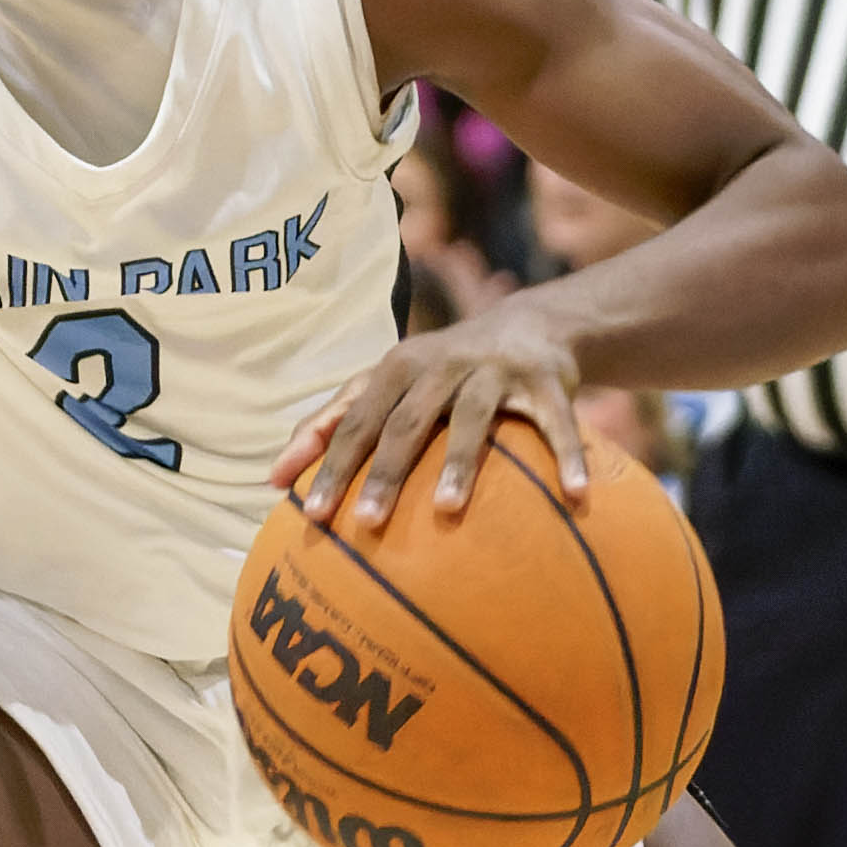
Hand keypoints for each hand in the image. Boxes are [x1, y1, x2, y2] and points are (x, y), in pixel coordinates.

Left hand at [274, 297, 584, 531]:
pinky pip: (556, 424)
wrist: (528, 323)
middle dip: (383, 472)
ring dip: (458, 464)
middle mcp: (439, 366)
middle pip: (405, 423)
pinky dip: (567, 458)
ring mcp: (493, 372)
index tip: (310, 513)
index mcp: (395, 370)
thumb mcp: (384, 386)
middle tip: (367, 522)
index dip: (330, 466)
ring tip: (445, 509)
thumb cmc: (438, 371)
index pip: (354, 422)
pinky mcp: (546, 382)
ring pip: (471, 419)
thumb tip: (271, 478)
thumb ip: (331, 425)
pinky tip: (575, 497)